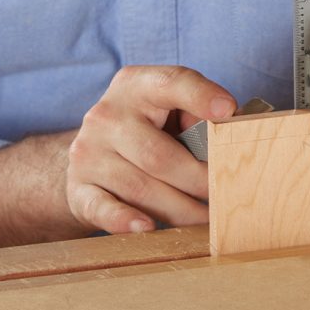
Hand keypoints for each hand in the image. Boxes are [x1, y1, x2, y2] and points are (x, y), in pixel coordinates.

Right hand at [66, 65, 235, 234]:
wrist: (93, 151)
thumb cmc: (146, 127)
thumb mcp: (167, 107)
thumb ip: (196, 115)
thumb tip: (231, 134)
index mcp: (135, 84)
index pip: (170, 83)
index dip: (200, 95)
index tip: (228, 110)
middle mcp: (107, 114)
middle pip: (159, 153)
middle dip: (198, 179)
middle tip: (228, 194)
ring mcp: (89, 152)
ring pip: (140, 187)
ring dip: (180, 209)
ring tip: (209, 219)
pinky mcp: (78, 188)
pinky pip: (102, 207)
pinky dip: (125, 219)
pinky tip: (147, 227)